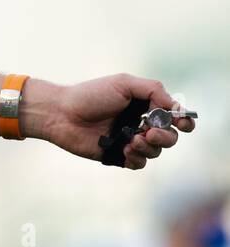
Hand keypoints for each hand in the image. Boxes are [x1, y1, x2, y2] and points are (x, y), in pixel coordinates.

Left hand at [38, 73, 194, 168]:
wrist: (61, 113)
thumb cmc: (90, 95)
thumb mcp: (123, 83)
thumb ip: (152, 90)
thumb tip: (174, 106)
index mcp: (144, 105)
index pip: (174, 116)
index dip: (184, 121)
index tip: (181, 123)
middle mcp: (140, 123)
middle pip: (171, 137)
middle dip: (166, 136)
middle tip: (149, 132)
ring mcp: (130, 140)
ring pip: (156, 151)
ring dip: (149, 146)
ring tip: (132, 139)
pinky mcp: (119, 155)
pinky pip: (140, 163)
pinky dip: (137, 158)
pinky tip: (124, 149)